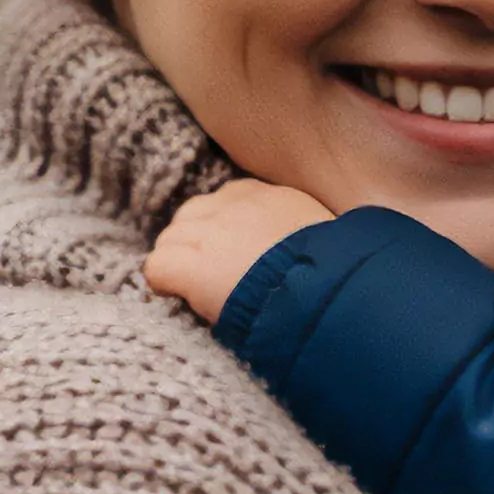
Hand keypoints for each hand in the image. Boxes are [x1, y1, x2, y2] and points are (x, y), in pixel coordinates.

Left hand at [144, 180, 338, 321]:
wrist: (326, 297)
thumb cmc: (337, 277)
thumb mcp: (328, 239)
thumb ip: (303, 233)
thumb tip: (301, 250)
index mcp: (271, 196)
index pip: (230, 200)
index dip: (226, 231)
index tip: (237, 256)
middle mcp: (234, 206)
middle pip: (193, 214)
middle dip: (197, 242)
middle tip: (214, 275)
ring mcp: (209, 233)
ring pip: (170, 240)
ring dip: (180, 264)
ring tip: (196, 292)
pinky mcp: (190, 266)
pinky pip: (156, 267)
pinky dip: (163, 284)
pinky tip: (178, 298)